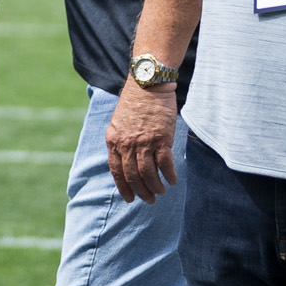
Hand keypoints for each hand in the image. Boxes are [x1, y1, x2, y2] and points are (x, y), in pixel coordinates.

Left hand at [106, 79, 179, 202]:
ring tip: (161, 192)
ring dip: (155, 186)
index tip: (129, 199)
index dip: (123, 187)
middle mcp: (126, 144)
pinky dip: (169, 175)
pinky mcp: (161, 139)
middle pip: (132, 175)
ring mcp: (144, 142)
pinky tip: (173, 181)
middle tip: (149, 200)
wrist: (147, 85)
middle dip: (141, 191)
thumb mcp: (119, 123)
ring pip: (148, 173)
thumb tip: (126, 161)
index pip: (116, 170)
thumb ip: (121, 141)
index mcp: (113, 140)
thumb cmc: (135, 103)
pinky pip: (165, 164)